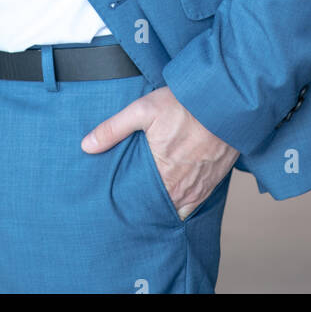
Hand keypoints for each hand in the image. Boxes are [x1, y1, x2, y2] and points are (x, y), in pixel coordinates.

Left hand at [81, 85, 238, 219]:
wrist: (224, 101)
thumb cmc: (183, 104)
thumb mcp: (142, 110)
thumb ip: (113, 129)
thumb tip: (86, 146)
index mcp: (162, 174)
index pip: (139, 203)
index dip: (127, 204)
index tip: (116, 202)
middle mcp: (181, 188)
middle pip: (157, 208)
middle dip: (143, 207)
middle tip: (129, 203)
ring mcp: (199, 188)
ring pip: (176, 210)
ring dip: (163, 207)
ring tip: (148, 201)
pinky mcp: (212, 184)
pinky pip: (194, 206)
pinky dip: (182, 205)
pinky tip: (171, 196)